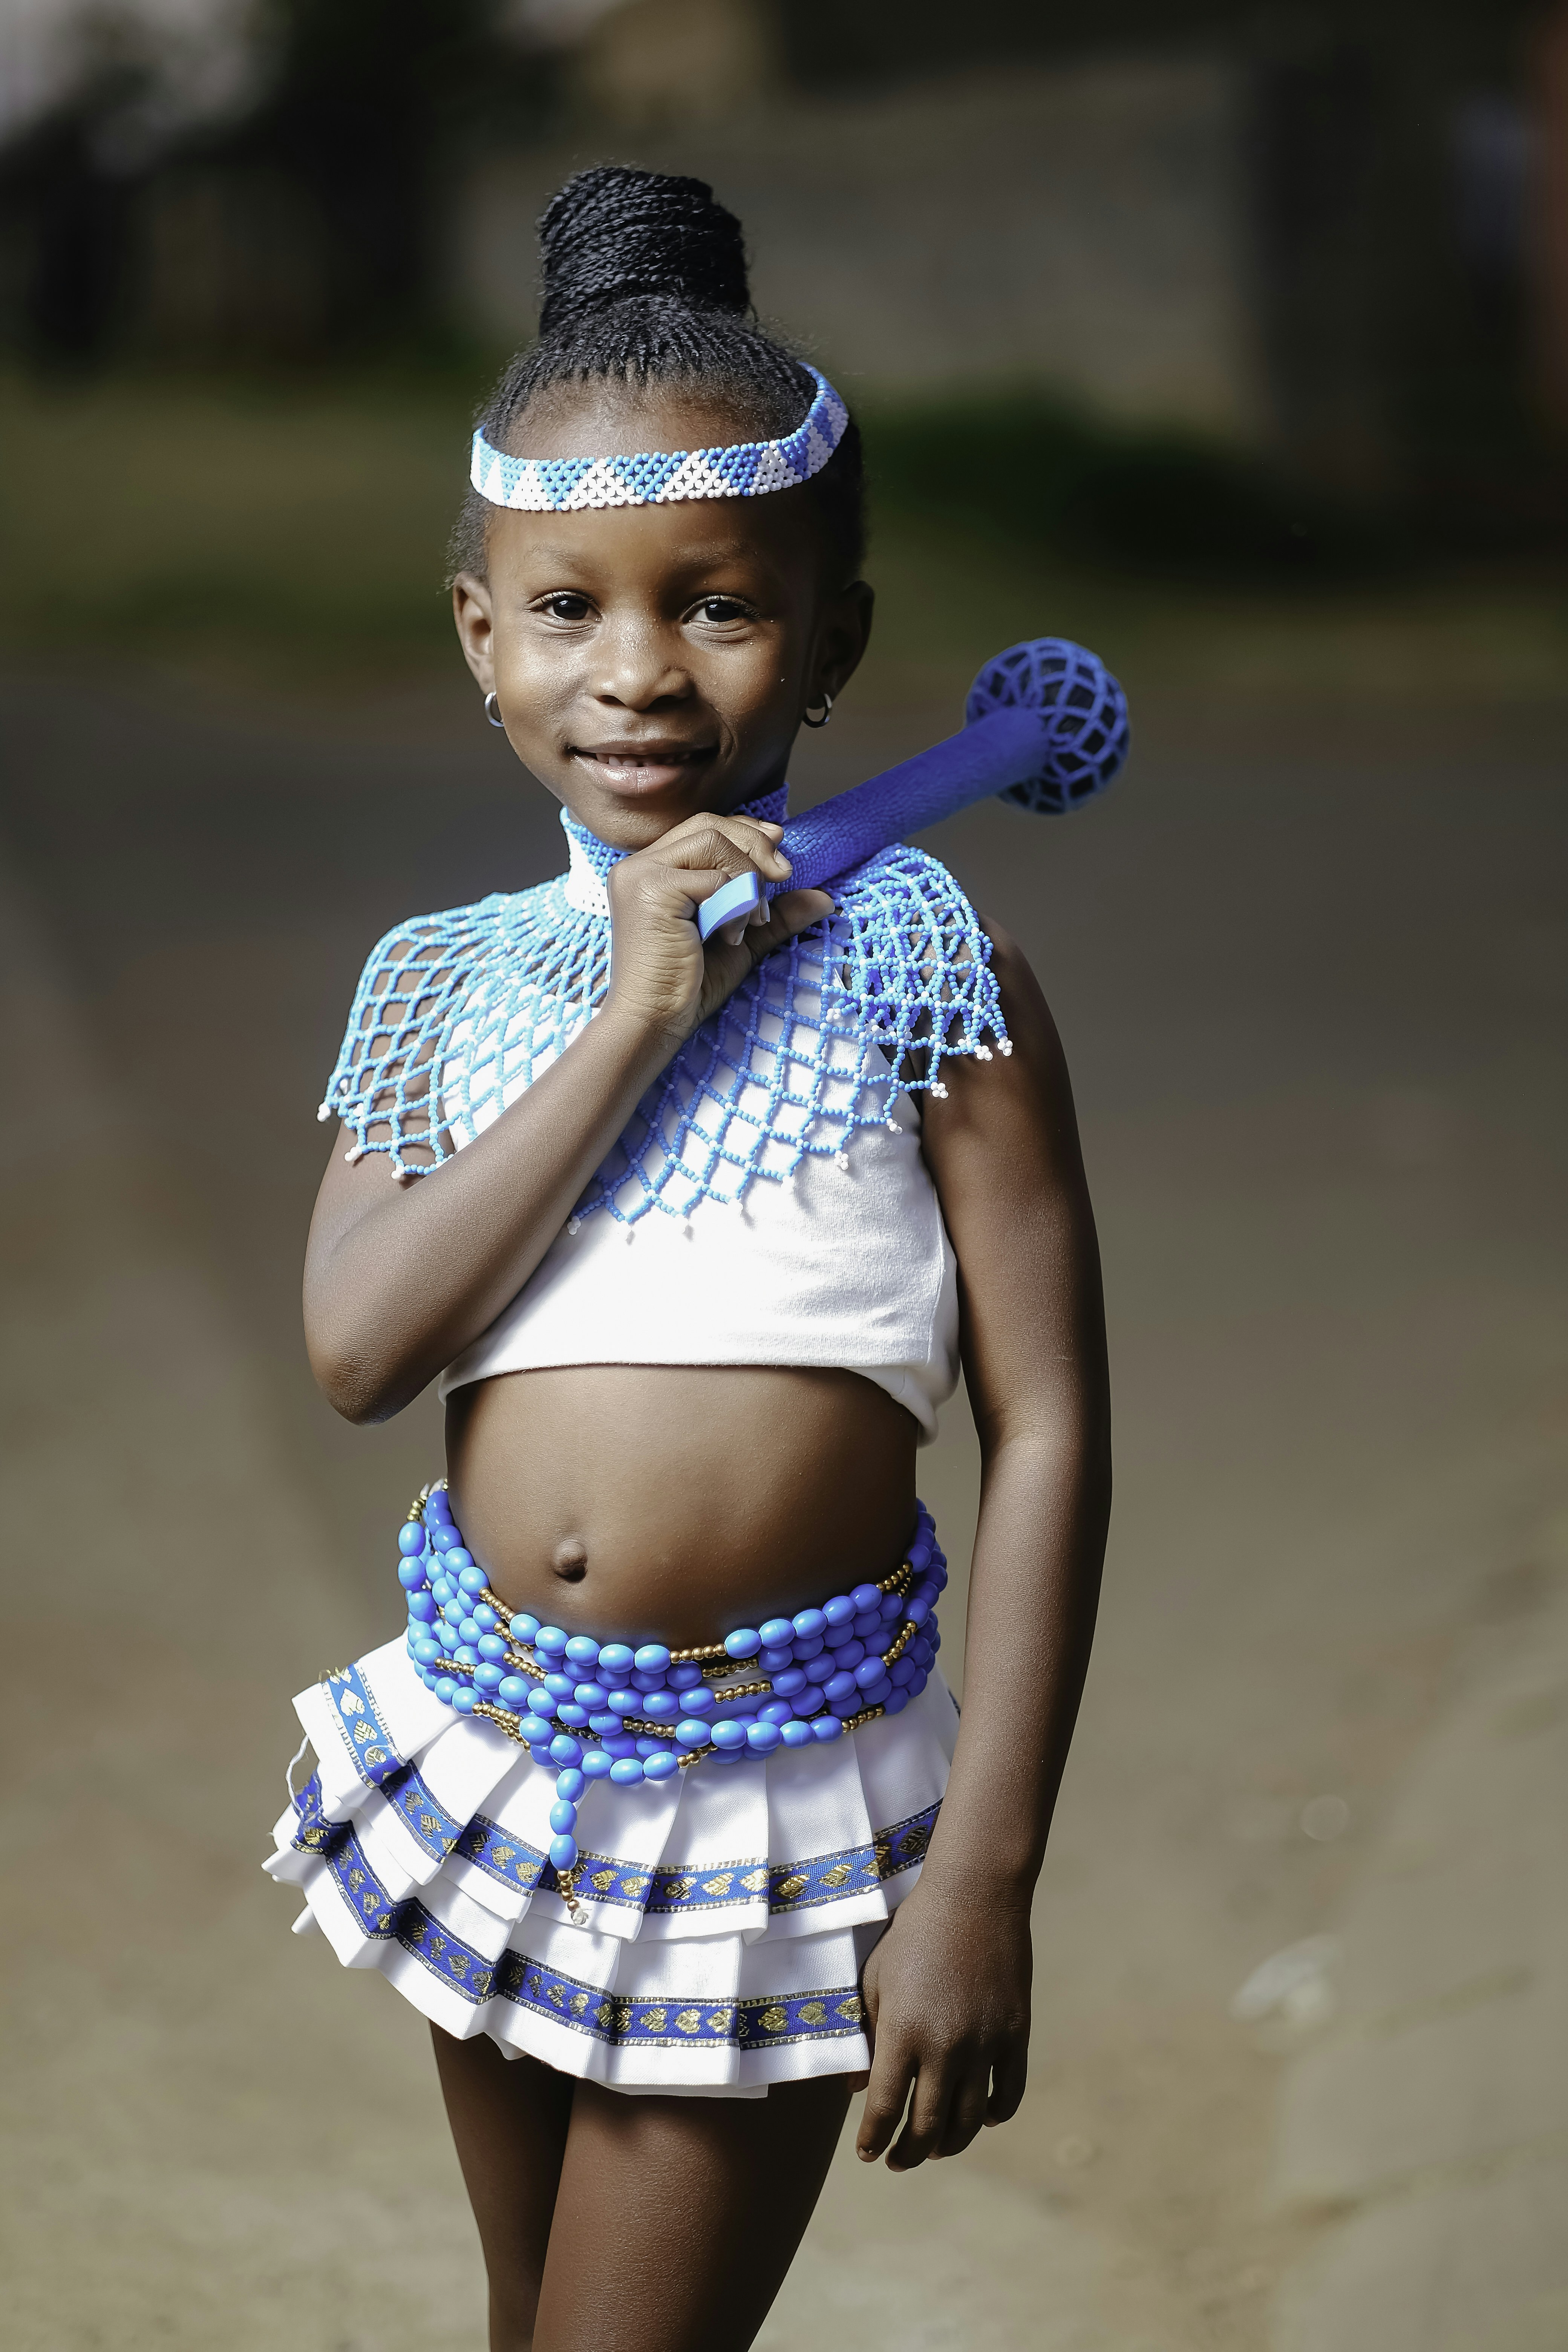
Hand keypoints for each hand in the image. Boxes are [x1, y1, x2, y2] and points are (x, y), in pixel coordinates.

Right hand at [602, 813, 833, 1042]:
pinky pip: (713, 878)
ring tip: (752, 918)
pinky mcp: (650, 891)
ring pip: (712, 841)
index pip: (704, 827)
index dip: (746, 832)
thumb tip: (824, 897)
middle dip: (755, 846)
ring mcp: (640, 875)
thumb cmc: (687, 987)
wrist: (653, 1022)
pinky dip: (735, 904)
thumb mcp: (741, 940)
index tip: (779, 850)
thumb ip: (775, 914)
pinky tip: (730, 936)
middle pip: (709, 824)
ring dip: (747, 877)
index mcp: (653, 870)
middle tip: (783, 876)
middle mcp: (639, 865)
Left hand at [855, 1881, 1031, 2169]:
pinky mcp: (1015, 2034)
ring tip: (936, 2149)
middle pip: (927, 2125)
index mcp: (903, 2032)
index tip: (867, 2155)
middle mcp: (945, 2046)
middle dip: (909, 2152)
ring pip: (970, 2119)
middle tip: (898, 2162)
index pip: (885, 2107)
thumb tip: (859, 2088)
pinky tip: (984, 2120)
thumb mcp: (877, 1979)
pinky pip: (1009, 2092)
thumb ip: (868, 2035)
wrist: (974, 1895)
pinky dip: (997, 2114)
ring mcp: (985, 2043)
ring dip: (950, 2143)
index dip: (874, 2139)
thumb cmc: (914, 1932)